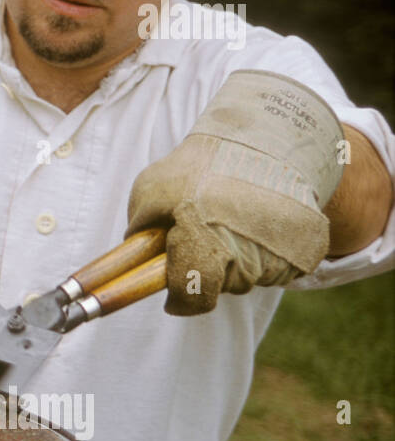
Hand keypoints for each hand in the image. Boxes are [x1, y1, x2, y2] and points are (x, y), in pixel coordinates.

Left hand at [127, 70, 343, 313]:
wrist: (265, 140)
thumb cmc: (201, 165)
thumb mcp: (151, 189)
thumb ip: (140, 229)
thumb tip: (134, 261)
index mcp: (205, 241)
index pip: (193, 295)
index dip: (181, 301)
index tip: (174, 301)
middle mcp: (246, 255)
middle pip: (221, 286)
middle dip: (208, 267)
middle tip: (205, 233)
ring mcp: (281, 256)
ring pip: (250, 276)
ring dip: (237, 257)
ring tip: (232, 218)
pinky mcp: (306, 251)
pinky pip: (278, 267)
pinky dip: (266, 250)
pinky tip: (258, 220)